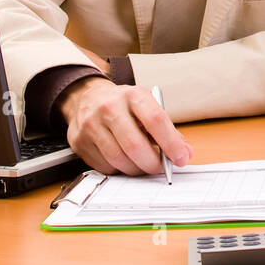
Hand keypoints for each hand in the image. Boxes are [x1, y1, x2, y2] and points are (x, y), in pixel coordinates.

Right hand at [58, 77, 192, 175]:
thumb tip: (185, 153)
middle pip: (135, 145)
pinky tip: (123, 161)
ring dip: (136, 169)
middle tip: (162, 169)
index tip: (181, 158)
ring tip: (143, 165)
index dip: (171, 143)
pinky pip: (104, 166)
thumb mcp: (147, 106)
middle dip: (152, 164)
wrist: (87, 97)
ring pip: (119, 159)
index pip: (156, 120)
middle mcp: (110, 107)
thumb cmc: (123, 105)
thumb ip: (167, 130)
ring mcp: (91, 124)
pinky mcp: (79, 141)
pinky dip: (118, 170)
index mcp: (133, 95)